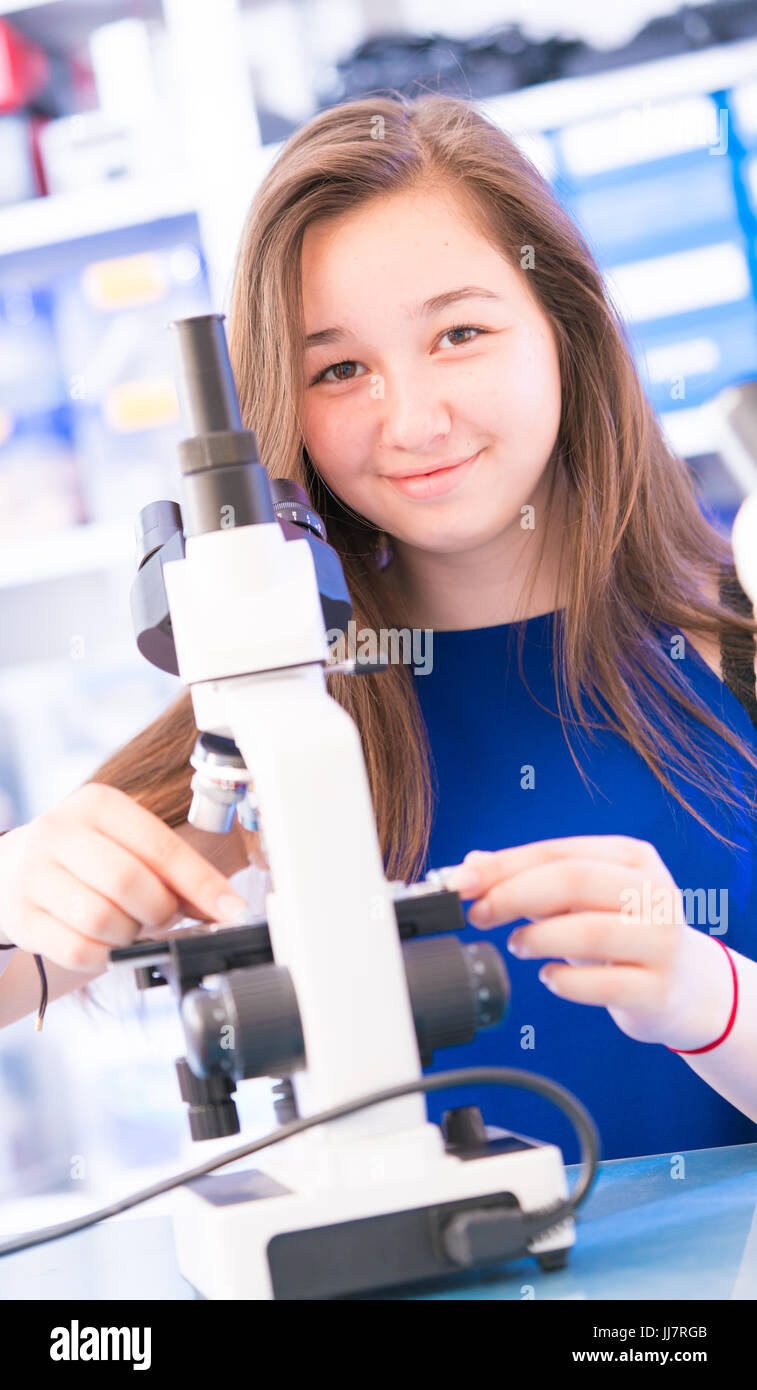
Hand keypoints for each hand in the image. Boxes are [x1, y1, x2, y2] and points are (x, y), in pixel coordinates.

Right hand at [0, 783, 248, 973]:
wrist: (13, 868)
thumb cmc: (87, 857)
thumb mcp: (125, 842)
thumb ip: (171, 868)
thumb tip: (223, 908)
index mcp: (97, 804)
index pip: (161, 846)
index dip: (203, 884)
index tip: (232, 910)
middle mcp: (60, 832)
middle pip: (129, 883)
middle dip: (160, 912)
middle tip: (162, 917)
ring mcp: (33, 875)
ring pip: (103, 920)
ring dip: (130, 935)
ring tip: (128, 925)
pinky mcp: (21, 917)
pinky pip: (77, 950)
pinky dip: (104, 957)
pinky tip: (106, 944)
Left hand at [443, 835, 733, 1049]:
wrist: (684, 986)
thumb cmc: (622, 933)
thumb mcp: (582, 900)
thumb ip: (531, 879)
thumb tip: (471, 864)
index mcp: (633, 858)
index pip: (559, 852)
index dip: (504, 865)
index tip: (459, 881)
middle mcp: (655, 893)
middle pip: (575, 881)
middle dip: (513, 895)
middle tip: (478, 913)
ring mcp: (662, 942)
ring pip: (591, 931)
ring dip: (538, 937)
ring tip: (517, 944)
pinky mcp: (658, 989)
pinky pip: (603, 985)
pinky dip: (564, 981)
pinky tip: (549, 977)